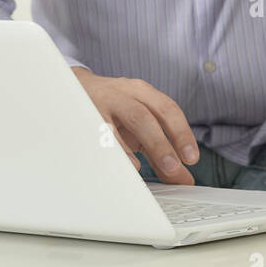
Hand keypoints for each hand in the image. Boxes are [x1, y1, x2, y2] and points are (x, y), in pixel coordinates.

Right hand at [71, 67, 198, 184]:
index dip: (182, 134)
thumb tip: (183, 178)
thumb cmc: (113, 110)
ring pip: (123, 120)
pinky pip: (99, 130)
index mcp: (143, 93)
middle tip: (174, 168)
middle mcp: (125, 93)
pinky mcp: (84, 113)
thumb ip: (159, 152)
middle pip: (147, 116)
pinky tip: (120, 162)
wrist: (75, 88)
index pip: (168, 110)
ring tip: (144, 169)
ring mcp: (103, 102)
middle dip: (162, 143)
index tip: (191, 158)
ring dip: (134, 145)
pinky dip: (112, 147)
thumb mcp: (138, 126)